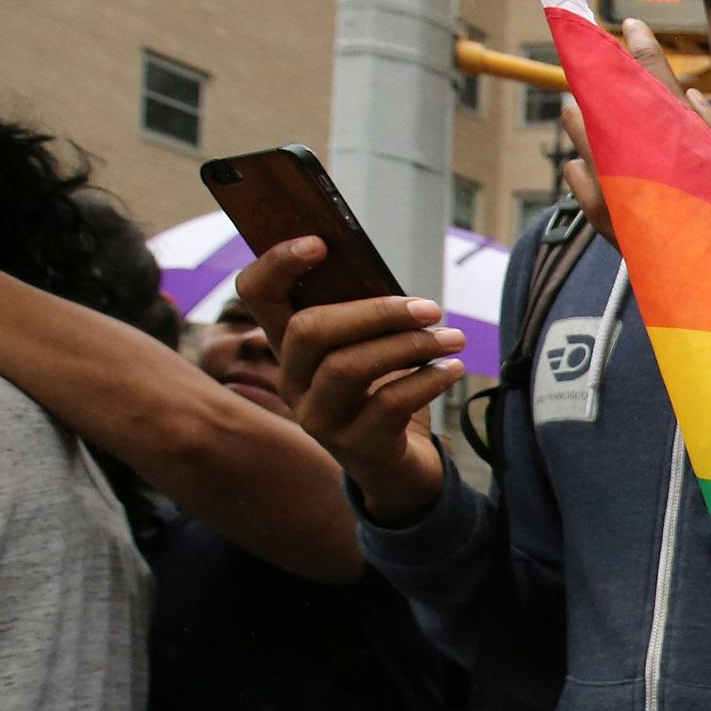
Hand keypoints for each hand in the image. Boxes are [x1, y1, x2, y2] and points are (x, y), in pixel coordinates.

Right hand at [243, 237, 457, 523]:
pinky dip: (427, 380)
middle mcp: (293, 382)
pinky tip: (452, 369)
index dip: (277, 264)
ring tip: (453, 338)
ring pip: (347, 367)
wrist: (400, 468)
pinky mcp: (356, 447)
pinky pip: (388, 404)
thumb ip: (369, 317)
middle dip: (375, 312)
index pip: (257, 296)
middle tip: (430, 309)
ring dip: (409, 345)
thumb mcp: (370, 350)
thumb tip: (390, 279)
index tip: (319, 242)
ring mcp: (319, 418)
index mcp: (291, 348)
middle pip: (310, 331)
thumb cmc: (385, 394)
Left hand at [560, 18, 710, 244]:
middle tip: (602, 73)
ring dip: (584, 116)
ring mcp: (616, 189)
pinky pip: (576, 172)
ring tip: (589, 114)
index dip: (641, 48)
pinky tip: (597, 167)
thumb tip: (690, 96)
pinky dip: (584, 164)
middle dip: (600, 81)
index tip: (631, 24)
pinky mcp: (599, 215)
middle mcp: (644, 161)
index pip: (654, 80)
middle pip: (603, 98)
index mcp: (684, 141)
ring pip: (581, 129)